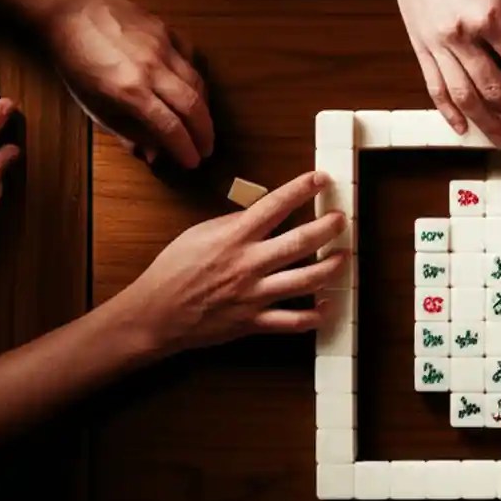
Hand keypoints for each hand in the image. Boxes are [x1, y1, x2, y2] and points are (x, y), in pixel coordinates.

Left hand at [47, 0, 211, 168]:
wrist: (69, 10)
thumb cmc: (75, 60)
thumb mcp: (93, 104)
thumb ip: (127, 131)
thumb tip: (154, 154)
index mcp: (129, 91)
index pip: (170, 127)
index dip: (186, 149)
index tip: (193, 162)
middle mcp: (151, 69)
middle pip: (193, 107)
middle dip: (204, 133)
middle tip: (206, 148)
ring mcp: (161, 47)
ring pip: (197, 83)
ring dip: (204, 109)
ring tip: (203, 124)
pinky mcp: (166, 30)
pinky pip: (191, 58)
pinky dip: (196, 78)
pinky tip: (194, 90)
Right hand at [110, 171, 345, 356]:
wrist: (156, 314)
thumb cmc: (173, 271)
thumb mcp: (198, 234)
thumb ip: (232, 223)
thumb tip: (260, 212)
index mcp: (233, 239)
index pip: (274, 206)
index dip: (300, 189)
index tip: (320, 179)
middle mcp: (248, 265)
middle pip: (300, 242)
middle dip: (328, 228)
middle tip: (342, 219)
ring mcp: (254, 295)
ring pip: (306, 281)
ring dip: (331, 267)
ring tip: (343, 256)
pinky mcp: (254, 321)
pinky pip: (294, 321)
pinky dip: (315, 315)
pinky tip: (327, 304)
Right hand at [372, 0, 500, 144]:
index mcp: (489, 16)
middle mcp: (463, 36)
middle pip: (495, 88)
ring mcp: (439, 45)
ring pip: (465, 96)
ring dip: (485, 122)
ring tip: (500, 137)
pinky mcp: (421, 48)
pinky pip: (435, 88)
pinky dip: (449, 112)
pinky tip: (461, 126)